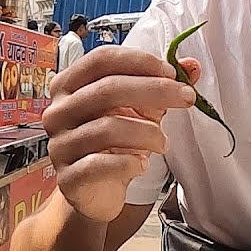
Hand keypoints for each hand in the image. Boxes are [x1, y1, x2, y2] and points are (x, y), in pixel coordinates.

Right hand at [43, 46, 198, 221]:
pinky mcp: (67, 177)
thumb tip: (192, 66)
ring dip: (147, 133)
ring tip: (163, 142)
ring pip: (107, 128)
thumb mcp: (141, 109)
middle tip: (187, 98)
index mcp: (70, 85)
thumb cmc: (116, 143)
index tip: (172, 73)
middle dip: (155, 90)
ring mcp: (59, 145)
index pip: (102, 60)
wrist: (96, 191)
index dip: (139, 61)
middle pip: (107, 89)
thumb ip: (163, 85)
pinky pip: (99, 165)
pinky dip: (129, 163)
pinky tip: (143, 164)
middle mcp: (58, 111)